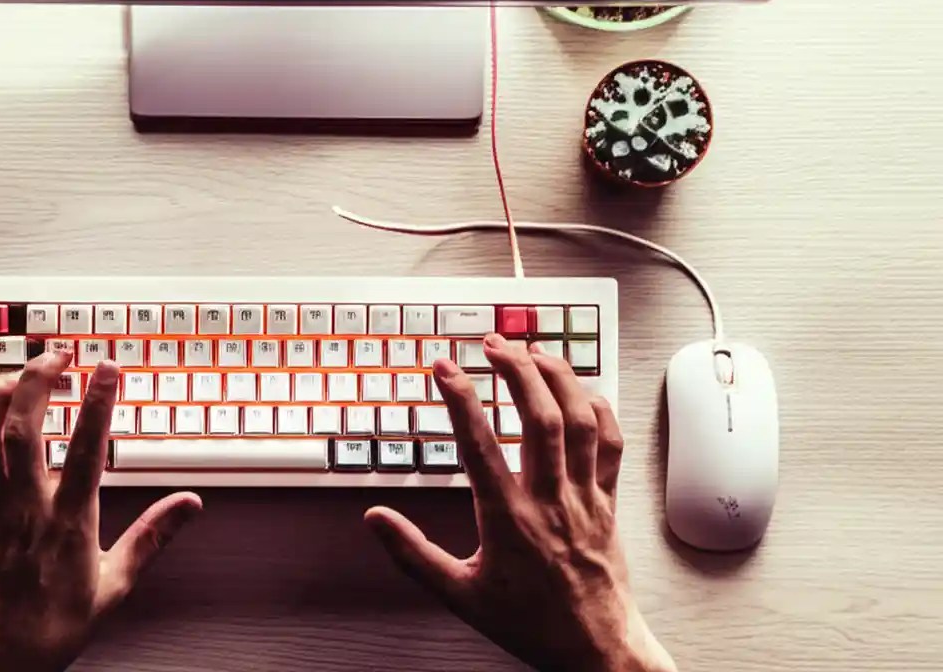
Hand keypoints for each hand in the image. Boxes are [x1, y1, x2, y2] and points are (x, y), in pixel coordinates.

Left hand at [0, 352, 202, 671]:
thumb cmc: (53, 627)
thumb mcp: (116, 586)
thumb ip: (153, 537)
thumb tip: (189, 505)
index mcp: (68, 523)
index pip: (87, 449)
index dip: (97, 402)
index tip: (107, 368)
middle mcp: (26, 509)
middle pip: (25, 430)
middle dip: (39, 381)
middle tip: (58, 354)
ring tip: (18, 372)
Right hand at [365, 335, 675, 671]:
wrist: (595, 648)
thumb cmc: (530, 624)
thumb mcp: (459, 594)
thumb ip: (412, 554)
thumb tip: (375, 519)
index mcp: (509, 519)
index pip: (479, 444)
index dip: (459, 399)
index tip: (443, 367)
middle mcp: (550, 499)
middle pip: (540, 417)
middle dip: (516, 370)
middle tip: (492, 344)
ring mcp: (584, 497)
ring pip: (580, 421)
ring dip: (557, 378)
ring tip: (533, 351)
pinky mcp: (608, 501)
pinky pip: (610, 444)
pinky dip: (599, 409)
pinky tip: (581, 392)